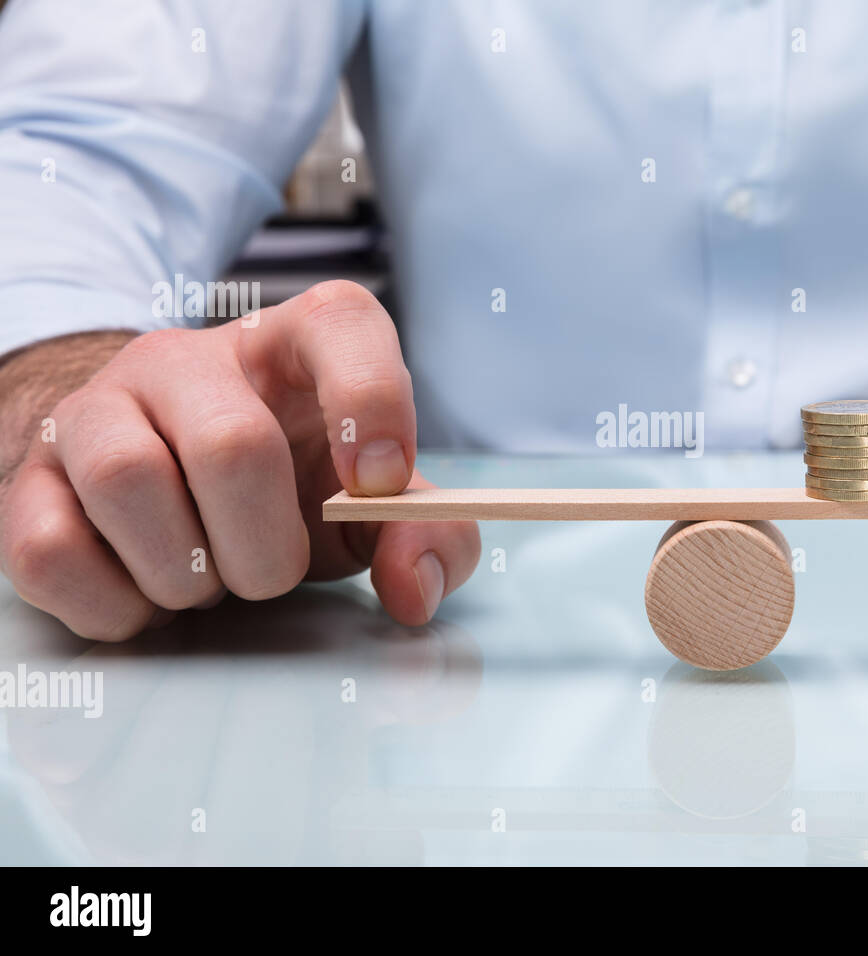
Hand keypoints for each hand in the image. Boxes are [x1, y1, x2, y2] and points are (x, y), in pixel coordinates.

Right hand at [0, 280, 479, 639]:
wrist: (163, 473)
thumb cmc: (289, 485)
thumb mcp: (370, 508)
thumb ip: (424, 536)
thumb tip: (415, 590)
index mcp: (293, 345)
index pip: (340, 321)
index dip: (371, 401)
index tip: (378, 482)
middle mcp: (188, 360)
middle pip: (231, 443)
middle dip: (265, 546)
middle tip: (271, 572)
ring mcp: (97, 409)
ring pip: (128, 484)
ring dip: (186, 574)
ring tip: (205, 579)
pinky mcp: (29, 475)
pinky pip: (49, 547)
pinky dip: (114, 603)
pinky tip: (145, 594)